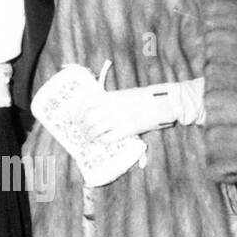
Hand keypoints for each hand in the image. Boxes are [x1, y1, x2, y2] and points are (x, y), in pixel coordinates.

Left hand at [83, 78, 204, 145]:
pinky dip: (102, 141)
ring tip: (89, 139)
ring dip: (90, 136)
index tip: (76, 118)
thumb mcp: (123, 94)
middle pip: (89, 119)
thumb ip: (109, 102)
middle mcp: (111, 107)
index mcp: (110, 96)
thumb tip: (96, 111)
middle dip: (83, 128)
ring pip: (96, 130)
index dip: (79, 113)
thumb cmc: (141, 98)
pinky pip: (108, 138)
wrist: (160, 102)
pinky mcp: (127, 129)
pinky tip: (102, 141)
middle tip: (83, 132)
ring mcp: (118, 119)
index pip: (87, 104)